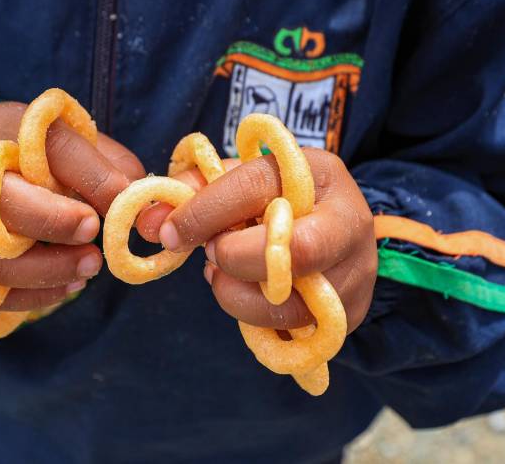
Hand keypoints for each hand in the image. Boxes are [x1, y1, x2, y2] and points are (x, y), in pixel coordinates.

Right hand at [0, 102, 143, 311]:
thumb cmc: (39, 156)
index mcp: (1, 129)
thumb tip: (139, 211)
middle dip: (51, 225)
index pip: (45, 149)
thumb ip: (112, 169)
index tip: (101, 216)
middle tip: (94, 241)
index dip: (81, 180)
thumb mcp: (78, 144)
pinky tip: (69, 285)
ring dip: (47, 271)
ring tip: (90, 267)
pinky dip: (33, 295)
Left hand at [136, 149, 375, 333]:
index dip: (205, 211)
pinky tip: (246, 294)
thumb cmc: (277, 200)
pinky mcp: (350, 313)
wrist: (333, 230)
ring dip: (237, 295)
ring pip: (290, 304)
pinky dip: (253, 318)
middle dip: (236, 258)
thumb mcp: (240, 180)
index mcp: (318, 173)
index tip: (171, 231)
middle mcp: (348, 220)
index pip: (256, 186)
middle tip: (212, 253)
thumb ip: (191, 193)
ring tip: (223, 274)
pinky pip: (290, 332)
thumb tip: (150, 225)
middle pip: (299, 250)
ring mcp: (354, 272)